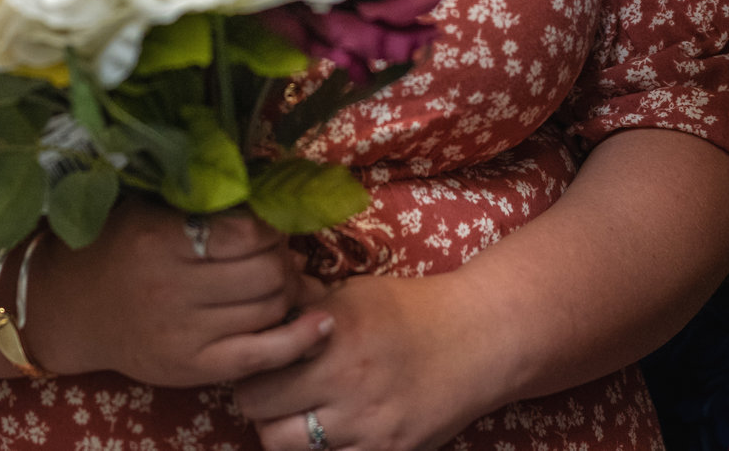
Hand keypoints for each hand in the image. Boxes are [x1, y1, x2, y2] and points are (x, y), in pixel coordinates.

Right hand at [25, 203, 333, 389]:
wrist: (74, 309)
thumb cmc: (119, 247)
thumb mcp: (152, 210)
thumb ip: (206, 201)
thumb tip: (278, 197)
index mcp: (161, 239)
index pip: (246, 231)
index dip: (269, 225)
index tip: (265, 223)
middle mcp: (171, 288)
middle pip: (265, 271)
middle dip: (281, 257)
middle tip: (273, 252)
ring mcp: (183, 333)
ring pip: (269, 308)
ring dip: (287, 289)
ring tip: (276, 278)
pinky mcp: (192, 368)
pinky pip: (261, 355)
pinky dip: (299, 339)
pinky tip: (320, 323)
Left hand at [230, 272, 506, 450]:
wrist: (479, 339)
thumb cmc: (411, 310)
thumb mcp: (355, 294)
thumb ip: (305, 308)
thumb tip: (256, 312)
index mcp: (333, 335)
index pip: (256, 367)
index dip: (249, 367)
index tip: (258, 362)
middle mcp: (346, 381)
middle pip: (260, 412)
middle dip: (258, 402)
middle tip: (269, 392)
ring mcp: (368, 425)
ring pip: (286, 447)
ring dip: (282, 432)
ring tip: (296, 415)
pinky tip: (329, 433)